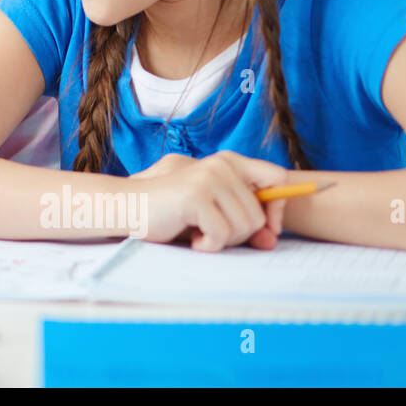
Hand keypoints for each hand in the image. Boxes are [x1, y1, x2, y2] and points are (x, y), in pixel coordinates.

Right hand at [131, 150, 287, 251]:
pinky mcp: (195, 196)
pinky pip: (221, 235)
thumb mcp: (213, 210)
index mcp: (228, 161)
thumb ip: (242, 221)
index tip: (263, 228)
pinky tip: (189, 236)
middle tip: (209, 231)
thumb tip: (270, 241)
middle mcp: (221, 164)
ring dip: (221, 240)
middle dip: (238, 235)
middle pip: (259, 215)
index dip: (276, 209)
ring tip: (196, 231)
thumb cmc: (170, 211)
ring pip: (244, 227)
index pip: (278, 178)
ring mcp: (208, 178)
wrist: (126, 207)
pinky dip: (206, 245)